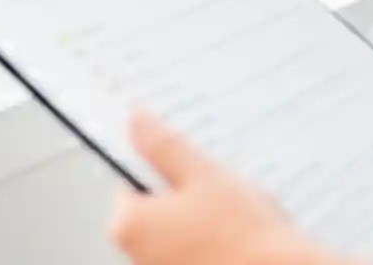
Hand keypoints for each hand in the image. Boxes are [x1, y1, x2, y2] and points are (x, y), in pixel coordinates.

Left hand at [110, 112, 345, 264]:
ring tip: (238, 218)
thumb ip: (164, 147)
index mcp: (129, 224)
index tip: (188, 167)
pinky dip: (213, 244)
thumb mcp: (203, 175)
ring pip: (181, 232)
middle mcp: (138, 255)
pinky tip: (241, 239)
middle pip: (156, 209)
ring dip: (203, 221)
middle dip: (187, 197)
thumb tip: (137, 121)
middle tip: (220, 193)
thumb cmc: (243, 237)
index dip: (163, 169)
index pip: (131, 181)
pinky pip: (196, 253)